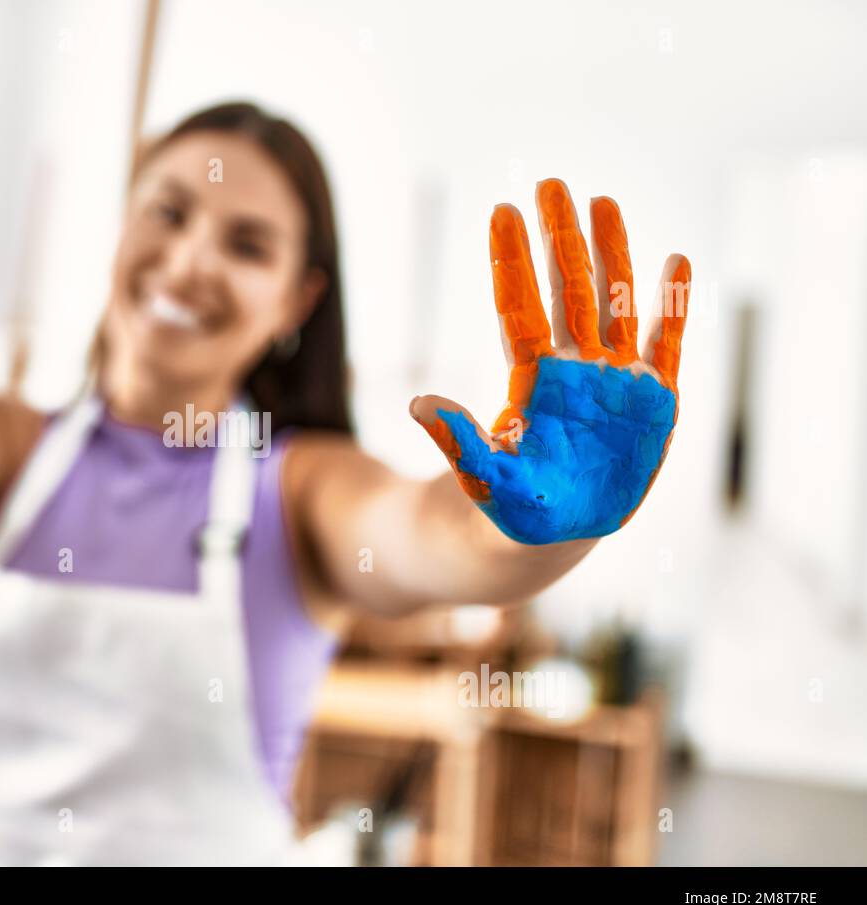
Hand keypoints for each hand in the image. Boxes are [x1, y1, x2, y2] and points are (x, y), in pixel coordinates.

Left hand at [410, 178, 689, 545]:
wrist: (559, 533)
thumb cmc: (514, 506)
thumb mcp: (483, 476)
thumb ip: (458, 440)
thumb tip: (415, 402)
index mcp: (532, 380)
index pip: (519, 307)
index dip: (512, 260)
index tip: (501, 211)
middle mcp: (573, 368)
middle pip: (567, 290)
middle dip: (560, 238)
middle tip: (550, 183)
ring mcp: (616, 379)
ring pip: (615, 303)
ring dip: (612, 254)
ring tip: (603, 202)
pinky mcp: (654, 400)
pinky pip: (667, 344)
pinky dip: (673, 308)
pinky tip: (676, 264)